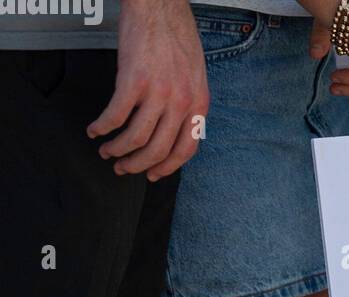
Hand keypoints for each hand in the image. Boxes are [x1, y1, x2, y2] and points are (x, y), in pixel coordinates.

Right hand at [88, 0, 208, 180]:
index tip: (153, 174)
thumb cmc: (176, 34)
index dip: (167, 167)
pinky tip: (95, 129)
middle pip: (158, 150)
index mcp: (199, 104)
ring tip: (106, 151)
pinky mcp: (133, 81)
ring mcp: (158, 93)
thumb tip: (175, 127)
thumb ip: (188, 103)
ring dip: (118, 150)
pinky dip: (103, 127)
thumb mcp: (195, 76)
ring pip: (136, 138)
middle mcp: (181, 103)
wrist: (160, 5)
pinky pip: (116, 115)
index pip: (186, 149)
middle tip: (123, 168)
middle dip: (138, 165)